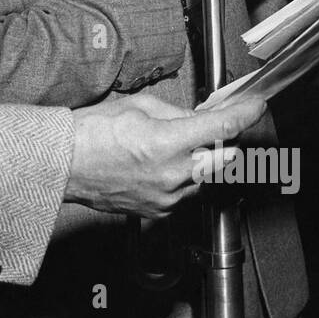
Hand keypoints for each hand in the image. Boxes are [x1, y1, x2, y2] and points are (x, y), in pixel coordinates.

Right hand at [65, 91, 266, 218]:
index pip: (223, 128)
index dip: (245, 115)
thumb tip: (199, 118)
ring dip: (198, 162)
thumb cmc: (91, 133)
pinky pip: (183, 193)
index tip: (256, 106)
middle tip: (207, 130)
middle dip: (221, 143)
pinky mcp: (158, 211)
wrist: (62, 165)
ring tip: (167, 148)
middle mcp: (172, 174)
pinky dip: (179, 179)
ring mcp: (166, 197)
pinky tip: (156, 166)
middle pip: (223, 159)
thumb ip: (177, 114)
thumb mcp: (138, 107)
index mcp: (168, 142)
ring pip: (203, 178)